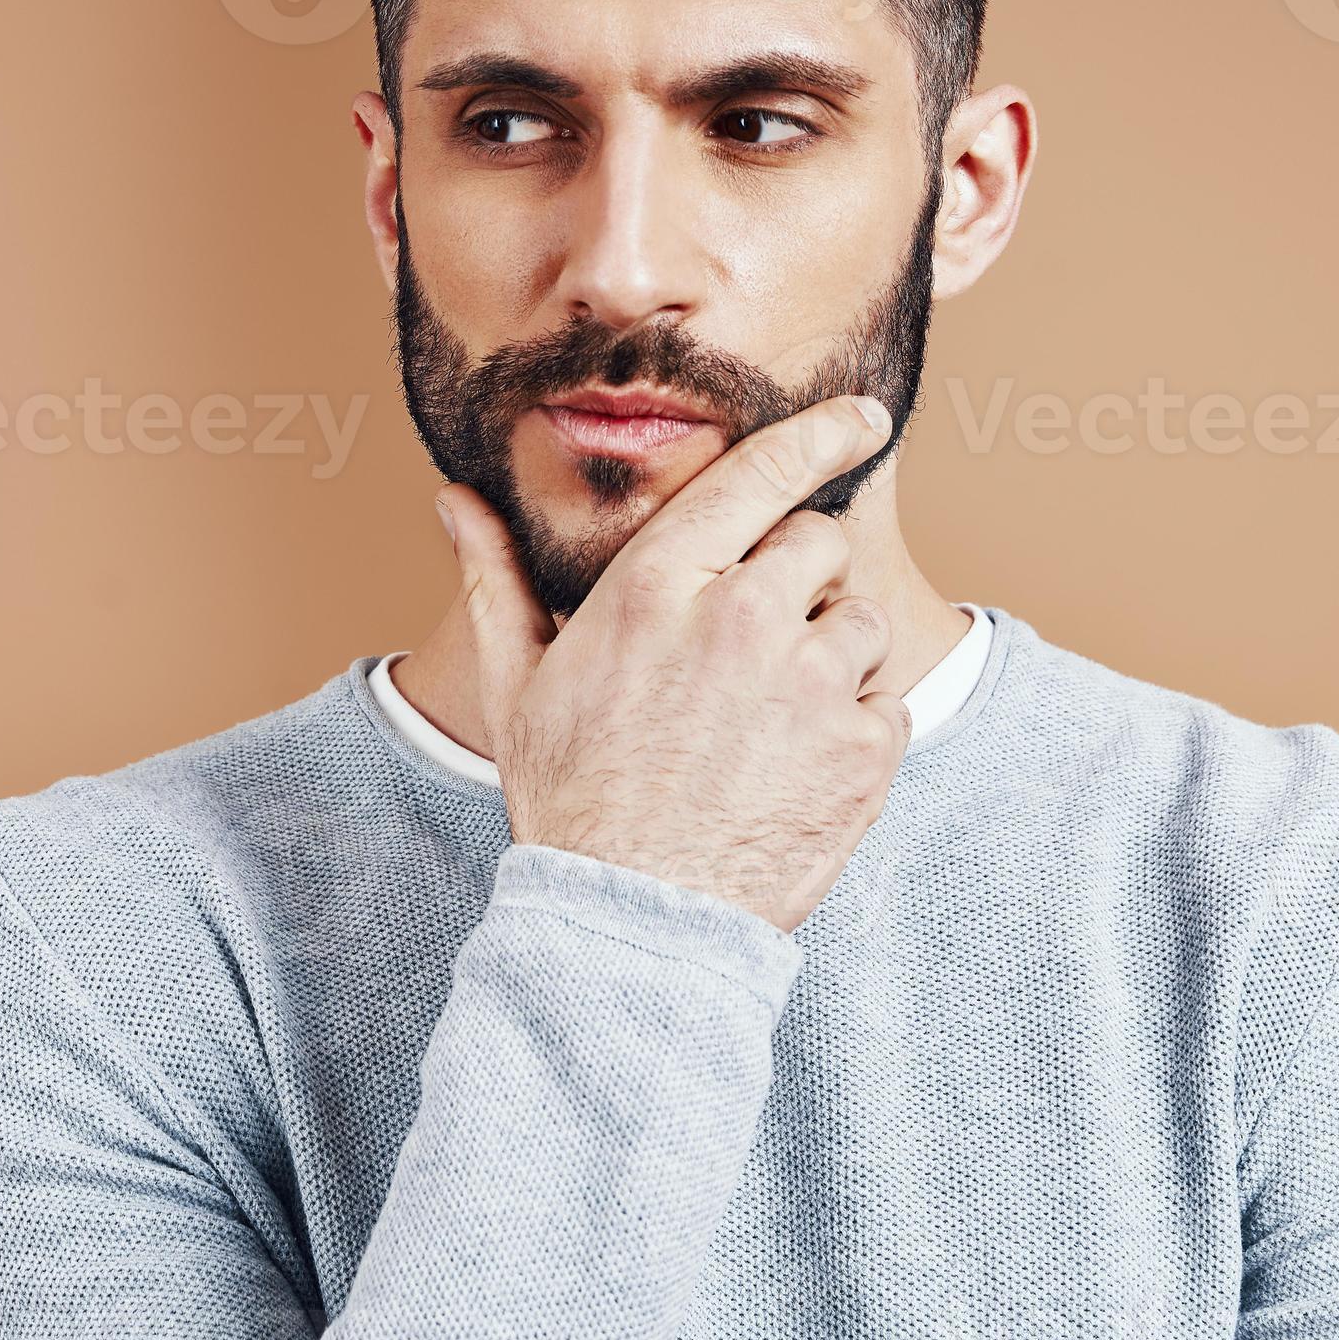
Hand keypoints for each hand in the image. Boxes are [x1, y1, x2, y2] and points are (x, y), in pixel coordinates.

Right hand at [438, 394, 908, 931]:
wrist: (632, 922)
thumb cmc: (571, 798)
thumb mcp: (520, 683)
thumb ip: (496, 577)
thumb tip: (453, 497)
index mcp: (657, 587)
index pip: (758, 474)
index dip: (820, 433)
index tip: (862, 416)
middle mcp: (739, 618)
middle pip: (817, 541)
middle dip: (799, 578)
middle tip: (754, 645)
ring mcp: (807, 684)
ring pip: (860, 620)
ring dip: (830, 654)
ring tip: (768, 720)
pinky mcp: (861, 750)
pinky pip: (885, 700)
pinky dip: (855, 727)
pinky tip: (793, 767)